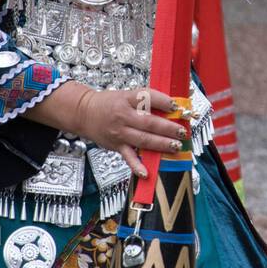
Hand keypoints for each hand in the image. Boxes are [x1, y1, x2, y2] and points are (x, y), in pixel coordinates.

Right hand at [68, 85, 186, 177]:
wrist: (84, 113)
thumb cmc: (108, 103)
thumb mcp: (126, 95)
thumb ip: (146, 101)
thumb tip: (172, 107)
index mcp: (127, 98)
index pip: (148, 98)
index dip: (164, 102)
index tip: (177, 106)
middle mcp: (123, 115)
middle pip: (149, 122)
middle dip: (168, 128)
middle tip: (182, 131)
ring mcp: (120, 132)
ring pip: (143, 140)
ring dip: (161, 144)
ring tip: (175, 146)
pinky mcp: (117, 145)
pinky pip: (129, 157)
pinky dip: (137, 166)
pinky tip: (147, 172)